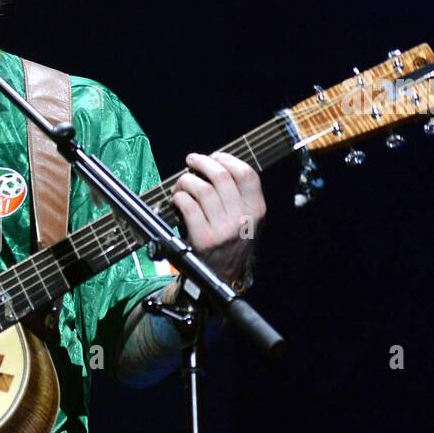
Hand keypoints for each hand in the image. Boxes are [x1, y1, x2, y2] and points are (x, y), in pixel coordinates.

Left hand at [170, 152, 266, 285]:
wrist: (221, 276)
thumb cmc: (230, 243)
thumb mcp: (247, 220)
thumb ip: (238, 196)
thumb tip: (215, 165)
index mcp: (256, 210)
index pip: (247, 174)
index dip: (227, 159)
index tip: (214, 156)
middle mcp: (243, 219)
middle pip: (221, 176)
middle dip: (202, 162)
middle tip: (191, 161)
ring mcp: (224, 229)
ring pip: (202, 189)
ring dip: (186, 181)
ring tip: (181, 184)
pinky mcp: (205, 239)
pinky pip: (189, 206)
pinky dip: (179, 197)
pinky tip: (177, 199)